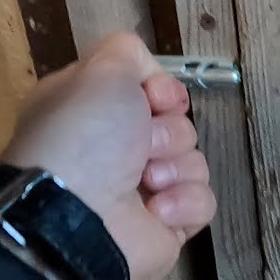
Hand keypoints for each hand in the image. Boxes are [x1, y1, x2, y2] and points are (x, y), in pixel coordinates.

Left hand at [0, 33, 215, 279]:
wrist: (78, 221)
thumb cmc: (84, 138)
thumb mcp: (101, 70)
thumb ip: (128, 52)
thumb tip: (152, 82)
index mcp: (93, 112)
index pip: (148, 89)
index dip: (160, 89)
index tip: (154, 98)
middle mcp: (115, 150)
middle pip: (177, 124)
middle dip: (167, 132)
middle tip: (143, 145)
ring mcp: (141, 192)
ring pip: (194, 162)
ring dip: (175, 167)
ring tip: (147, 182)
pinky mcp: (165, 227)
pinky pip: (201, 202)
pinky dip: (184, 203)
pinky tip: (157, 211)